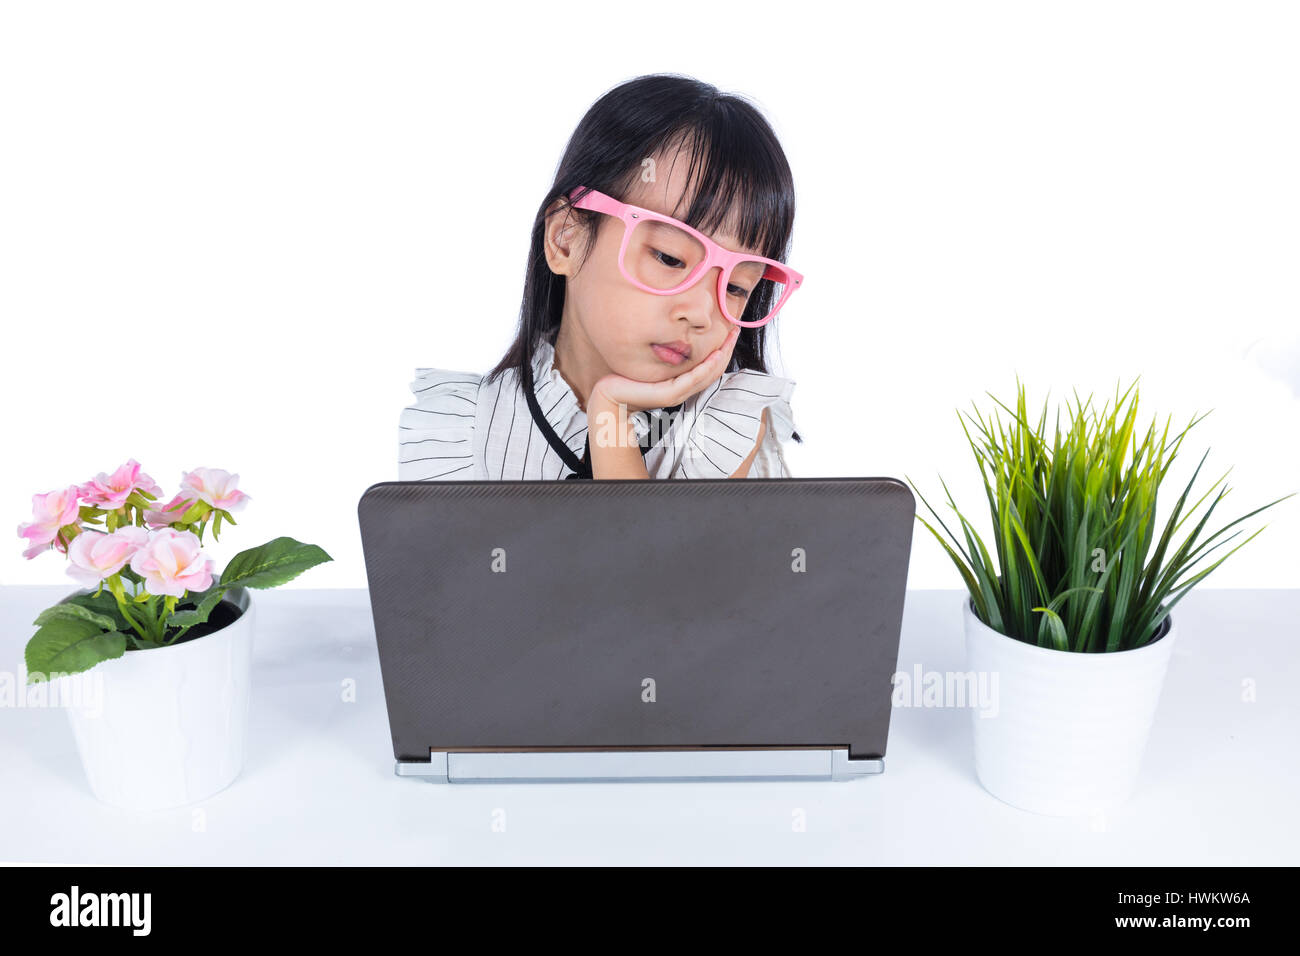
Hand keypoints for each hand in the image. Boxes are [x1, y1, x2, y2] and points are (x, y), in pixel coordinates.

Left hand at [590, 326, 739, 415]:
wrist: (609, 396)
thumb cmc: (627, 378)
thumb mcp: (650, 361)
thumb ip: (664, 353)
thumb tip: (672, 332)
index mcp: (681, 382)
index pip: (709, 366)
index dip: (723, 348)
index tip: (731, 329)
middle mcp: (683, 389)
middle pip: (714, 369)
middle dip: (727, 349)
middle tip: (736, 328)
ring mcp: (677, 393)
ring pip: (707, 375)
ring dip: (722, 356)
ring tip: (730, 338)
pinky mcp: (668, 395)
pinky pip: (691, 380)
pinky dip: (705, 368)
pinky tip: (714, 355)